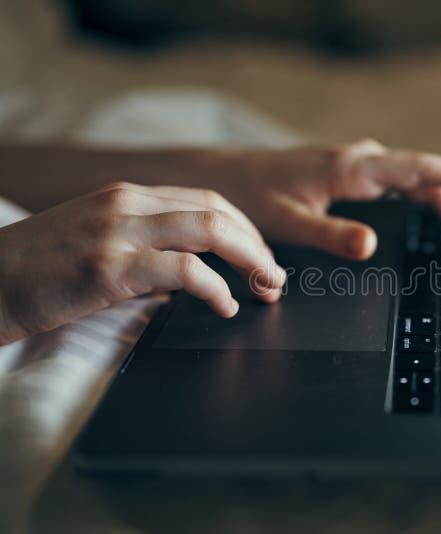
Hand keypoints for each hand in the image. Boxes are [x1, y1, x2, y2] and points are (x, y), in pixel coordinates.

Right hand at [0, 183, 284, 343]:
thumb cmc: (37, 272)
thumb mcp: (97, 244)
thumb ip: (146, 249)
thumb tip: (194, 273)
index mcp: (126, 196)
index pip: (207, 200)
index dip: (245, 229)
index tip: (262, 257)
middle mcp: (126, 204)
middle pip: (218, 211)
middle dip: (258, 245)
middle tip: (275, 276)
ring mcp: (116, 230)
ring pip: (210, 230)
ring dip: (250, 260)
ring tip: (265, 287)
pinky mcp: (107, 266)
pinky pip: (183, 270)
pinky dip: (216, 288)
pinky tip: (224, 306)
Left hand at [212, 139, 440, 265]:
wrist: (226, 175)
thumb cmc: (251, 196)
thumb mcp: (286, 221)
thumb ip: (329, 234)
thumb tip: (372, 244)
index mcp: (354, 168)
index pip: (422, 169)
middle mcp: (365, 160)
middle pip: (432, 183)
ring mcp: (364, 165)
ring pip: (425, 183)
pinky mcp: (359, 174)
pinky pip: (409, 184)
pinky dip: (436, 199)